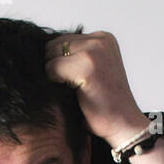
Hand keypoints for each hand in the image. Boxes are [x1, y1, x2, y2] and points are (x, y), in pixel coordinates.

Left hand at [44, 30, 147, 148]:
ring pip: (50, 55)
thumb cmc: (105, 105)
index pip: (62, 39)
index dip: (59, 62)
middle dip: (55, 67)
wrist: (123, 125)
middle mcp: (100, 40)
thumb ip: (74, 57)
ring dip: (54, 76)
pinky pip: (51, 68)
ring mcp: (94, 51)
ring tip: (73, 91)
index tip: (72, 81)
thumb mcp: (93, 71)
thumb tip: (40, 53)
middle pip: (54, 45)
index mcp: (103, 38)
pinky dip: (54, 83)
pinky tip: (72, 94)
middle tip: (70, 88)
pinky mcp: (87, 66)